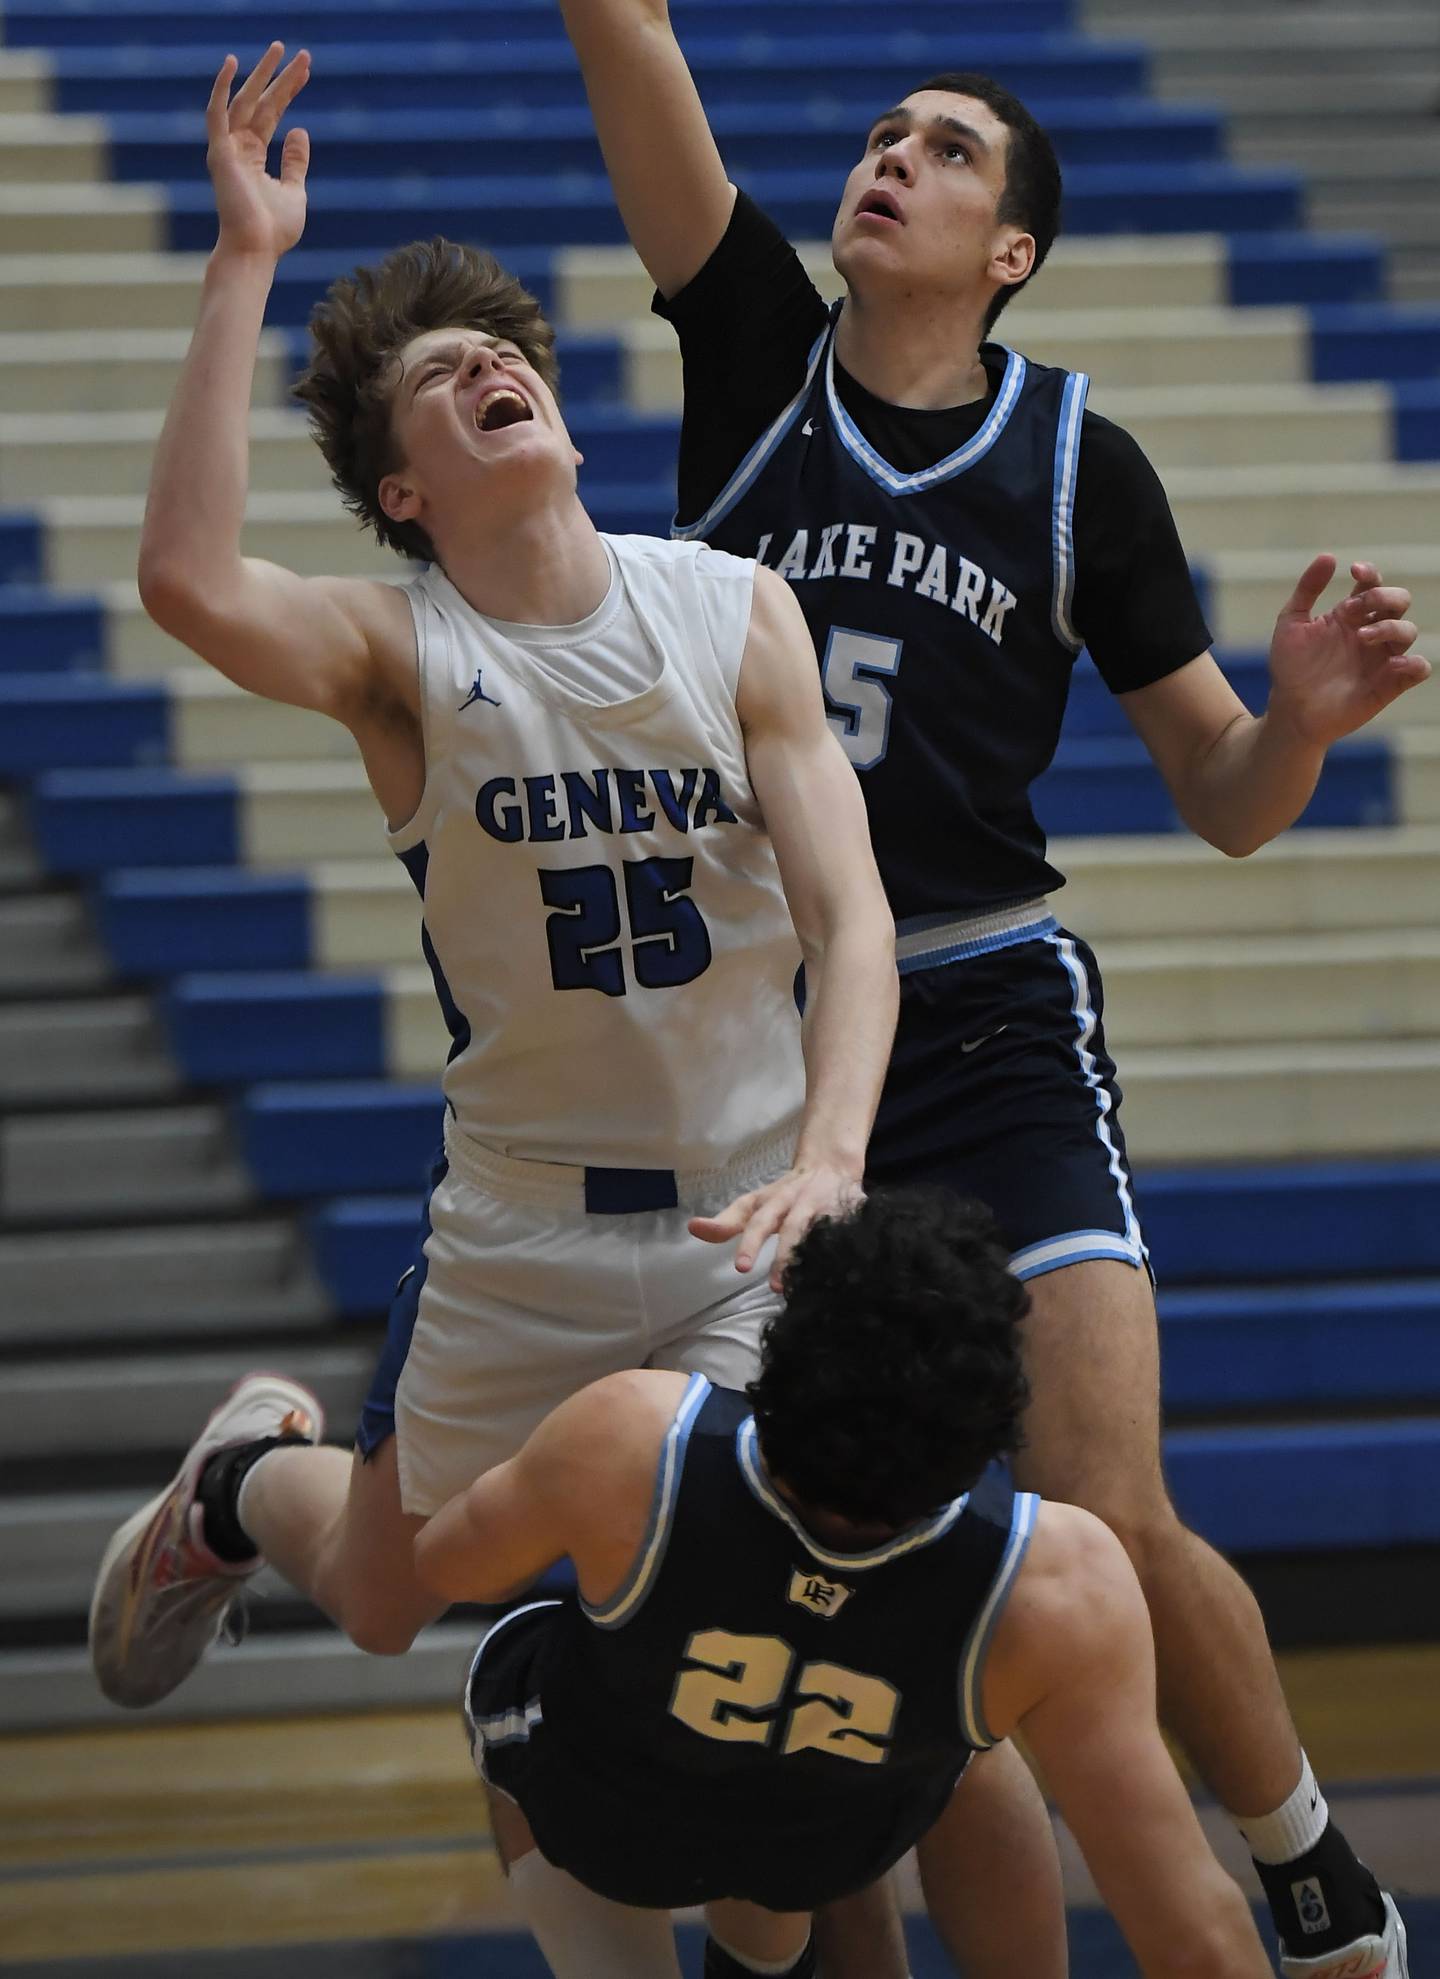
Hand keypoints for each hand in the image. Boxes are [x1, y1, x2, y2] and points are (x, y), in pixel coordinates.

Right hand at [206, 43, 311, 262]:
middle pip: (261, 102)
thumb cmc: (274, 230)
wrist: (256, 251)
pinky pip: (217, 113)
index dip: (288, 90)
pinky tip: (232, 63)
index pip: (271, 114)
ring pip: (244, 100)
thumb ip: (295, 161)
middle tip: (300, 53)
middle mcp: (238, 148)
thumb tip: (299, 131)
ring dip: (260, 74)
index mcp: (253, 156)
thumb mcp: (294, 191)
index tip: (305, 70)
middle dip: (279, 76)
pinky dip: (221, 88)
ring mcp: (227, 149)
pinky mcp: (220, 153)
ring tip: (279, 49)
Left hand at [689, 1166, 862, 1289]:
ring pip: (806, 1229)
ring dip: (796, 1254)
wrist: (831, 1164)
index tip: (740, 1266)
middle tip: (762, 1279)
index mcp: (770, 1201)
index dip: (741, 1237)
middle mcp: (793, 1201)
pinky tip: (832, 1268)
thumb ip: (727, 1222)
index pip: (749, 1215)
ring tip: (787, 1284)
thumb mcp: (755, 1205)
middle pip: (779, 1224)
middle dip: (771, 1249)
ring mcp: (820, 1205)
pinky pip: (840, 1229)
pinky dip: (837, 1246)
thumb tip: (692, 1228)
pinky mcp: (846, 1209)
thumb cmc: (786, 1194)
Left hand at [1267, 553, 1429, 747]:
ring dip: (1391, 627)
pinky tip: (1393, 663)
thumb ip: (1307, 590)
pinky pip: (1418, 669)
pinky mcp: (1390, 684)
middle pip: (1398, 601)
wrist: (1290, 709)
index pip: (1372, 584)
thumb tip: (1329, 556)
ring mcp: (1382, 657)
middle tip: (1356, 609)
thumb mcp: (1290, 623)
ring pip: (1408, 631)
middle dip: (1384, 597)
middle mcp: (1371, 632)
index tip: (1354, 571)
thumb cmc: (1291, 667)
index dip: (1370, 573)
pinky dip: (1414, 663)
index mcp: (1351, 615)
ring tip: (1362, 637)